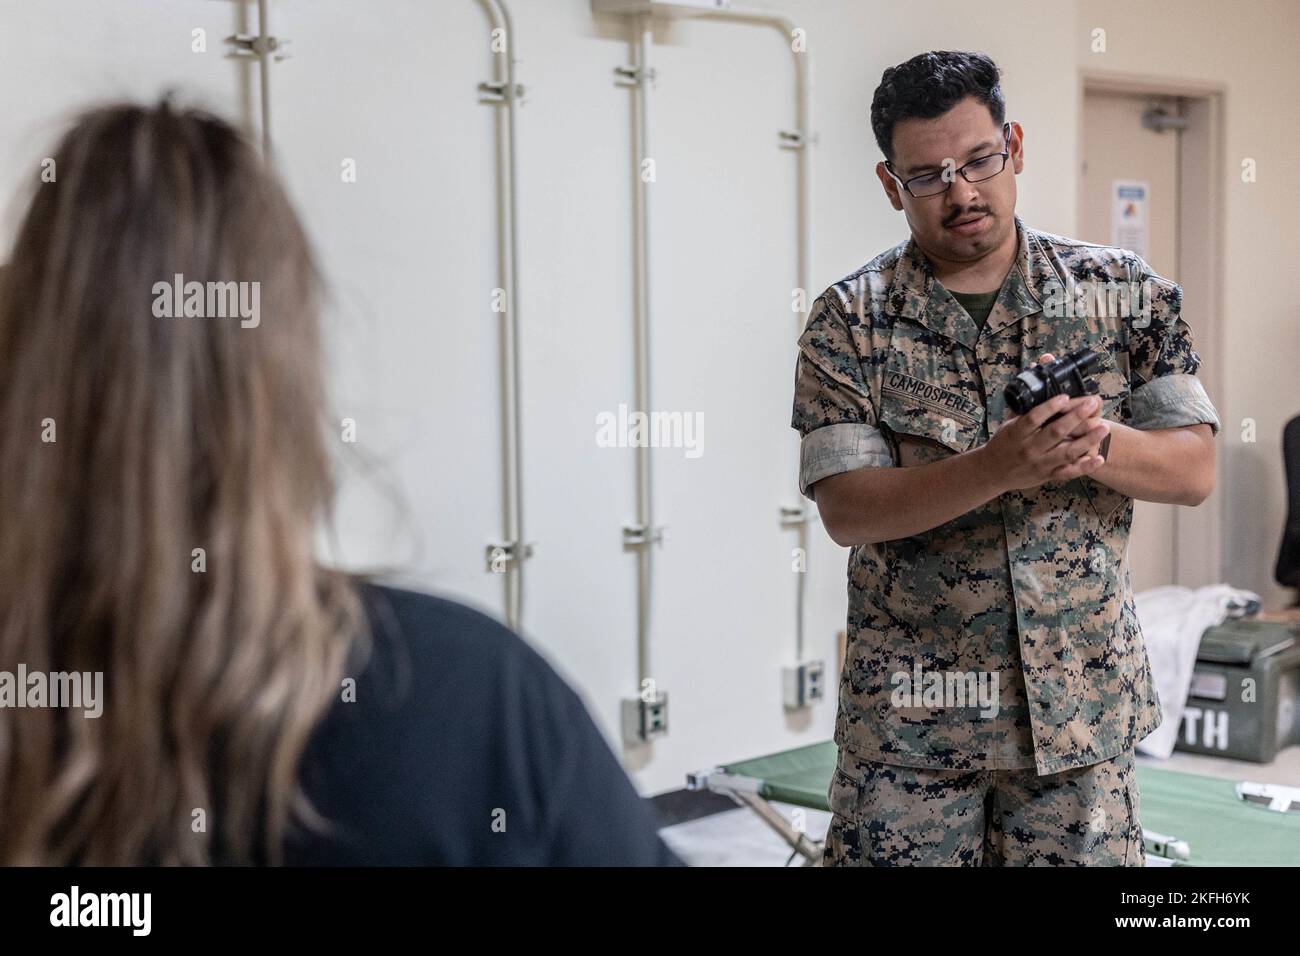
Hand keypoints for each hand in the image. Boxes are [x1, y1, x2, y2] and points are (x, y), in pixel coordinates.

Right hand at [980, 363, 1108, 492]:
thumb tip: (1036, 366)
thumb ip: (1025, 399)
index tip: (1065, 396)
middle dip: (1076, 417)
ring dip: (1087, 440)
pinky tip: (1099, 458)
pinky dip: (1085, 467)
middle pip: (1055, 432)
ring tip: (1104, 427)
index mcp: (1016, 432)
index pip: (1033, 418)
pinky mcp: (1048, 475)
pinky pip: (1069, 472)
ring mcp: (1040, 463)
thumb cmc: (1004, 442)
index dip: (1050, 407)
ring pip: (1067, 452)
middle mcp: (1029, 448)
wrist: (993, 472)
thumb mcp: (1009, 421)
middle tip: (1093, 403)